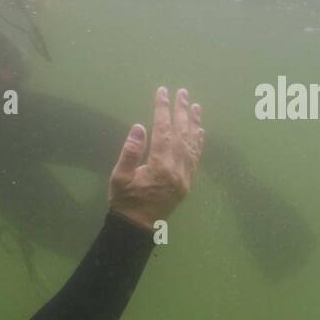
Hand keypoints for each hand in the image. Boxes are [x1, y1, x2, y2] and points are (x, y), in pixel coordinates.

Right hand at [107, 86, 204, 230]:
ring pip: (193, 144)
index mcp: (160, 166)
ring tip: (195, 105)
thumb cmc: (124, 201)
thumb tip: (139, 127)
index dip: (162, 109)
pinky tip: (199, 130)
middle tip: (181, 92)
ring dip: (194, 123)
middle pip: (181, 133)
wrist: (137, 227)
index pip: (163, 130)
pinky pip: (196, 158)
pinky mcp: (187, 182)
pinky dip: (199, 142)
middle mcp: (177, 168)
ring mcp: (185, 176)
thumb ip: (130, 152)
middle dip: (181, 110)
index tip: (162, 92)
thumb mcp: (119, 177)